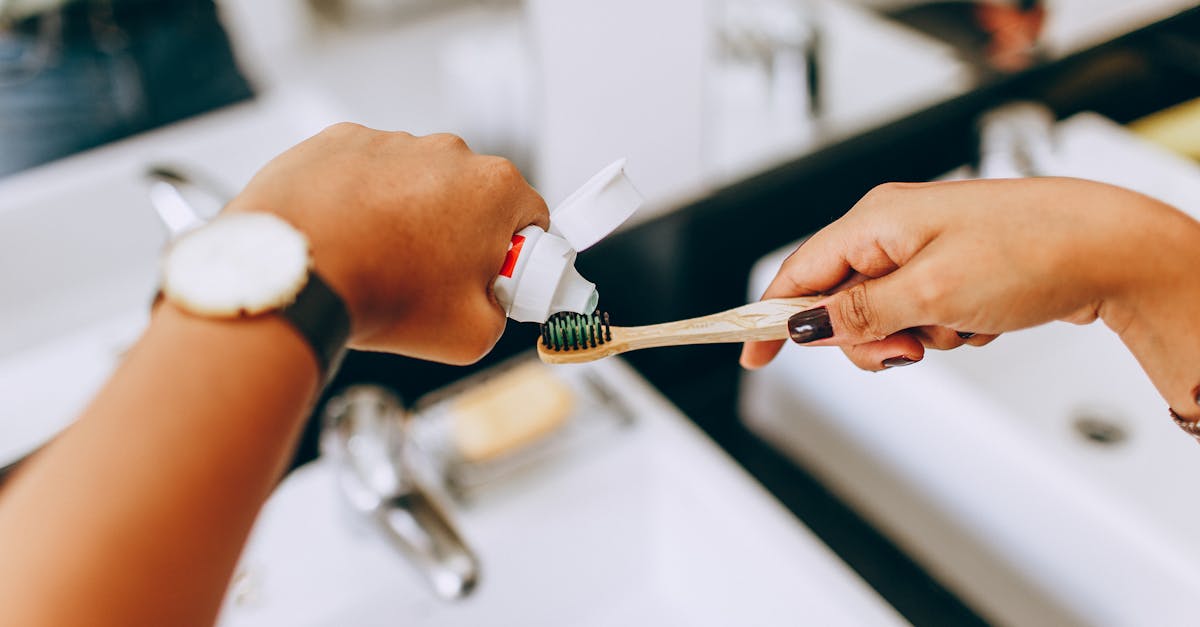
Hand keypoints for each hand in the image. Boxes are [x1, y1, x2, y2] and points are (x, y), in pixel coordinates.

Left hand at [227, 123, 548, 363]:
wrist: (294, 270)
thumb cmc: (381, 293)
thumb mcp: (472, 335)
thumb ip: (499, 315)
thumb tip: (489, 307)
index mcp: (495, 190)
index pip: (532, 220)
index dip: (517, 258)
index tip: (494, 282)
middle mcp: (449, 153)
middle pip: (473, 200)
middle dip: (460, 237)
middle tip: (432, 284)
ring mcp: (392, 142)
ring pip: (417, 186)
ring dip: (407, 219)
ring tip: (378, 265)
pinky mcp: (342, 142)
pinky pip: (365, 175)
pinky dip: (360, 203)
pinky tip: (347, 241)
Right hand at [740, 177, 1199, 414]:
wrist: (1112, 249)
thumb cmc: (1029, 251)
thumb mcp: (929, 293)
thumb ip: (858, 314)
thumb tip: (802, 326)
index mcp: (875, 221)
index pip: (797, 272)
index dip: (768, 317)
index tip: (750, 357)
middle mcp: (892, 229)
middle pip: (839, 304)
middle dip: (869, 339)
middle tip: (910, 349)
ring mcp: (924, 248)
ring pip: (884, 318)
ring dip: (916, 337)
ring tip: (959, 326)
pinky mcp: (953, 268)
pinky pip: (922, 316)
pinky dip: (946, 330)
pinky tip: (981, 320)